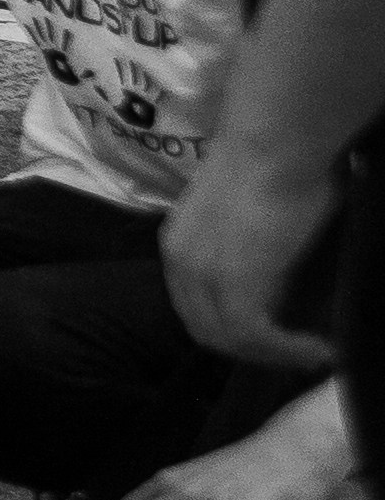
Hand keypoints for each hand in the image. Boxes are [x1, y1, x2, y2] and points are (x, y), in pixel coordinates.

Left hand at [160, 149, 349, 370]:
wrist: (275, 145)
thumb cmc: (278, 165)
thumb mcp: (253, 217)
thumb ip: (253, 249)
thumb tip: (280, 274)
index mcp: (179, 243)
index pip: (194, 304)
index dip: (231, 328)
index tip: (275, 337)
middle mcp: (180, 261)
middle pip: (206, 328)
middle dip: (251, 349)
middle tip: (296, 354)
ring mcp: (201, 275)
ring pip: (229, 338)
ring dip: (274, 355)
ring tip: (316, 354)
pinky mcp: (232, 285)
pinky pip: (254, 336)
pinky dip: (288, 350)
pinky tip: (320, 350)